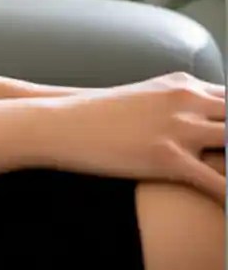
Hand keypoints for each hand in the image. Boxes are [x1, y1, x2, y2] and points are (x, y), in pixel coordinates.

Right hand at [38, 72, 225, 201]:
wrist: (58, 122)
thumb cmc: (94, 115)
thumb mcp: (140, 97)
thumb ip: (173, 104)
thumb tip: (192, 121)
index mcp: (182, 85)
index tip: (227, 141)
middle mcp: (187, 101)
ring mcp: (179, 128)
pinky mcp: (168, 157)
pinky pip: (220, 183)